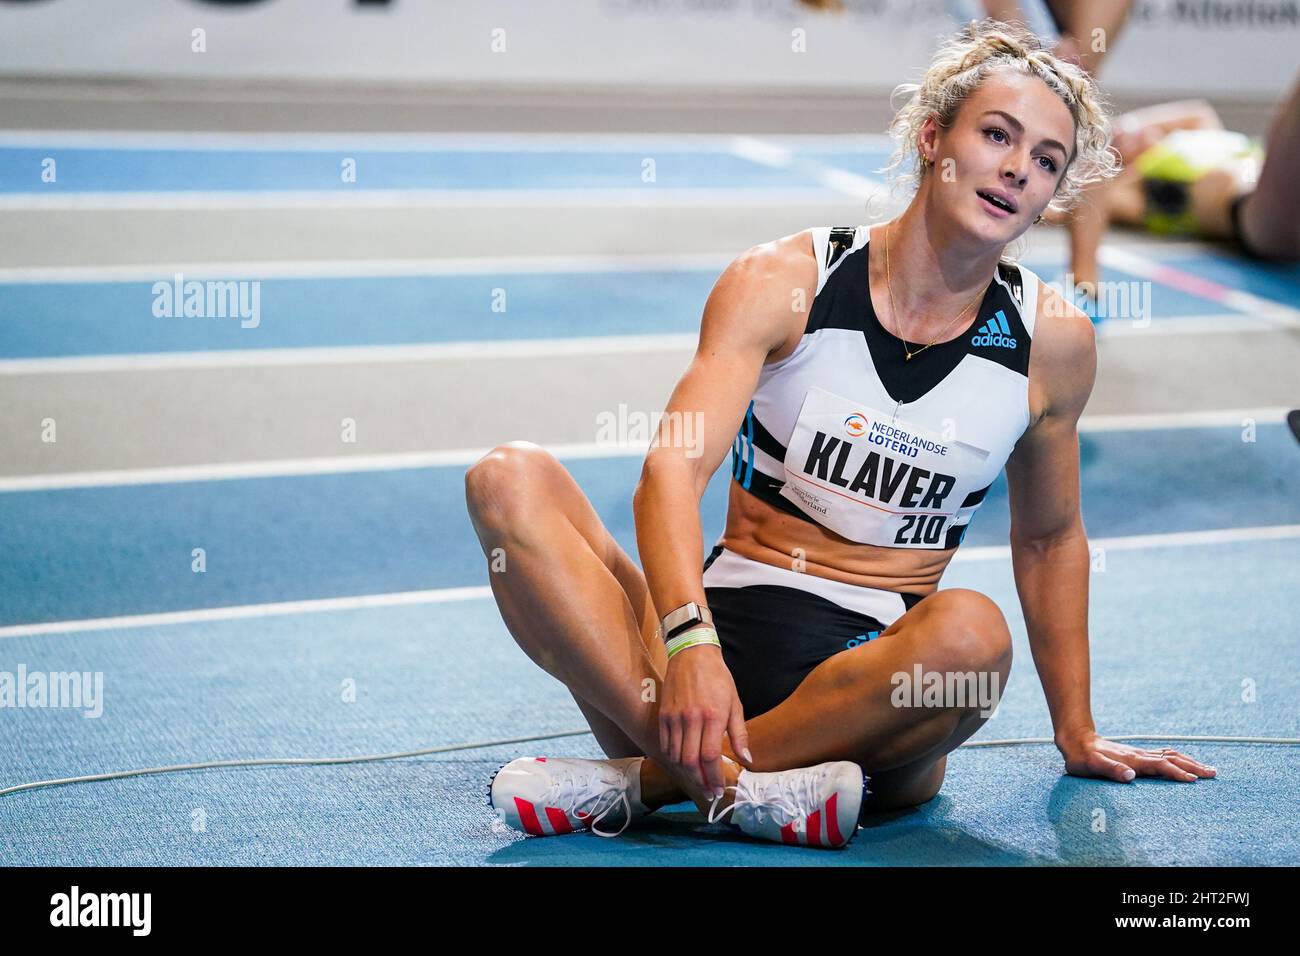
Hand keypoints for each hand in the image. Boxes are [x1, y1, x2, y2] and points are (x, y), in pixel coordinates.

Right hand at [658, 639, 751, 797]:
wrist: (692, 653)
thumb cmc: (718, 678)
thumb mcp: (735, 703)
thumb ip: (739, 734)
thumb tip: (746, 759)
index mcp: (712, 716)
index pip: (711, 756)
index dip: (715, 777)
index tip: (719, 789)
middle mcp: (691, 719)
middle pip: (690, 761)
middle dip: (700, 781)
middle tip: (708, 791)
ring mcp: (674, 717)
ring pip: (676, 756)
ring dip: (686, 773)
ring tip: (698, 779)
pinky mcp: (663, 714)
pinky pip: (665, 744)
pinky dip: (673, 758)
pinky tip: (683, 762)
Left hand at [1058, 730, 1217, 782]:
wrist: (1076, 740)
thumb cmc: (1082, 757)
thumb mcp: (1091, 766)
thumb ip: (1110, 770)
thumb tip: (1131, 777)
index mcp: (1132, 760)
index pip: (1160, 766)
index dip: (1177, 773)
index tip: (1193, 780)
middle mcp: (1139, 755)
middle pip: (1172, 759)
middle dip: (1193, 766)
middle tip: (1213, 774)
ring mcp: (1139, 753)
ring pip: (1170, 756)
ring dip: (1190, 762)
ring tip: (1208, 769)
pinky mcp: (1137, 754)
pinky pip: (1164, 755)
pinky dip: (1179, 758)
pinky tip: (1184, 762)